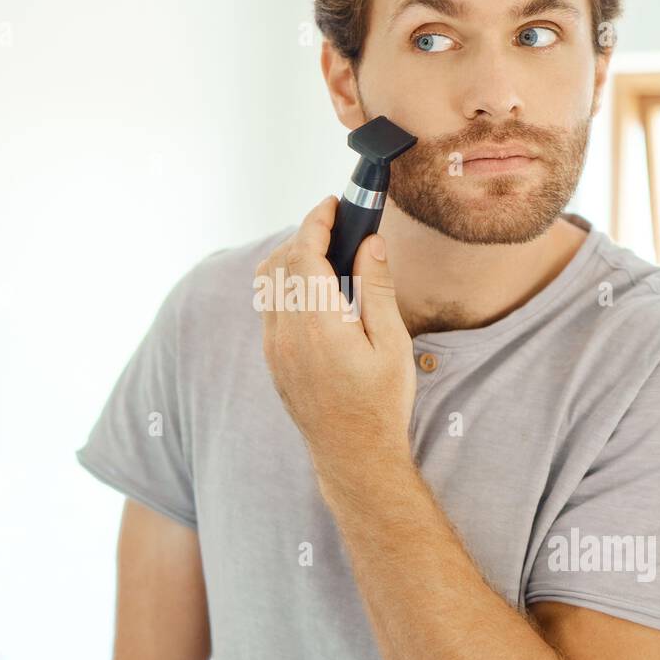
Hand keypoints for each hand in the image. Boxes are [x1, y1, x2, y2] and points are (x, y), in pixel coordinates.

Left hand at [255, 196, 415, 481]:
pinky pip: (269, 306)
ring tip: (326, 252)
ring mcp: (274, 346)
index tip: (334, 203)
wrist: (353, 456)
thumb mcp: (391, 343)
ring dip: (290, 257)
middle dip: (306, 234)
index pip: (304, 252)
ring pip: (268, 282)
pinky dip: (285, 283)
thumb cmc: (381, 403)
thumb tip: (369, 243)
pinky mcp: (273, 358)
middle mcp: (287, 332)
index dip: (317, 220)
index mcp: (318, 323)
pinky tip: (315, 288)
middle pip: (281, 260)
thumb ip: (377, 288)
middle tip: (339, 224)